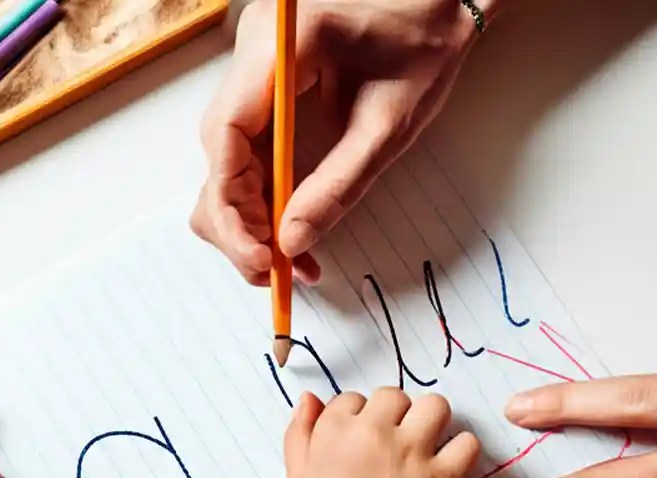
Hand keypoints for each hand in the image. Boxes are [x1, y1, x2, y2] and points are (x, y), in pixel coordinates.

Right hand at [191, 0, 495, 284]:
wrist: (439, 2)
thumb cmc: (424, 47)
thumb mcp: (389, 127)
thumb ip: (337, 186)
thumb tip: (291, 243)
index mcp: (279, 47)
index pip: (225, 135)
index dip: (233, 205)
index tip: (261, 253)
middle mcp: (252, 50)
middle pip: (218, 152)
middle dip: (239, 221)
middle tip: (274, 271)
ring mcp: (253, 65)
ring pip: (225, 156)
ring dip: (248, 214)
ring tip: (287, 259)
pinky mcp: (263, 81)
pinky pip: (246, 145)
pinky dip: (262, 192)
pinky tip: (286, 227)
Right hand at [285, 389, 478, 477]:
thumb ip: (299, 440)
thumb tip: (308, 400)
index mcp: (331, 434)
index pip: (350, 399)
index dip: (357, 420)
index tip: (361, 446)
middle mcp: (371, 434)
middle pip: (393, 396)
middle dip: (394, 416)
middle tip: (393, 450)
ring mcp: (411, 453)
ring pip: (435, 405)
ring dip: (431, 422)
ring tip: (424, 450)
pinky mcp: (444, 477)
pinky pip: (467, 442)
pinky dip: (461, 453)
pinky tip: (446, 471)